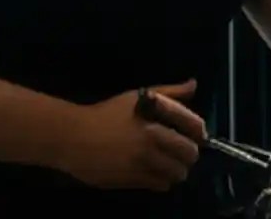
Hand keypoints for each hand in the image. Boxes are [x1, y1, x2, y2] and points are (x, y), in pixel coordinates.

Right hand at [54, 79, 207, 191]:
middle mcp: (151, 144)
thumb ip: (169, 93)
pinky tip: (154, 172)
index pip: (194, 127)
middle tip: (182, 151)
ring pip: (177, 173)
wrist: (71, 137)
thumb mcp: (138, 97)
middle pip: (190, 154)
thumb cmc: (105, 114)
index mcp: (155, 120)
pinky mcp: (131, 180)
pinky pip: (159, 185)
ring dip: (177, 169)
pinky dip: (162, 180)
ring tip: (169, 164)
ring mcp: (141, 164)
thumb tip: (194, 85)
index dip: (199, 131)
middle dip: (189, 153)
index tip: (196, 134)